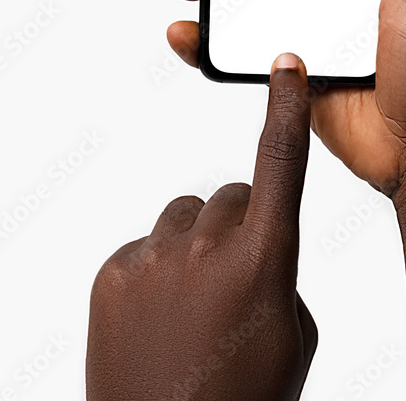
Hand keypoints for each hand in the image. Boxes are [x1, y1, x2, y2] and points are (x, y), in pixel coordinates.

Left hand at [86, 56, 317, 400]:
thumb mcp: (292, 337)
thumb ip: (279, 271)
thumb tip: (251, 245)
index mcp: (264, 262)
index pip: (281, 165)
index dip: (286, 110)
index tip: (286, 68)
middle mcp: (208, 251)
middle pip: (231, 197)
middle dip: (239, 227)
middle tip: (233, 284)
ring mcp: (155, 259)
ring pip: (187, 218)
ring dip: (196, 246)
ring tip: (193, 307)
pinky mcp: (113, 272)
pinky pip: (148, 244)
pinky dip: (159, 269)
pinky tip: (160, 317)